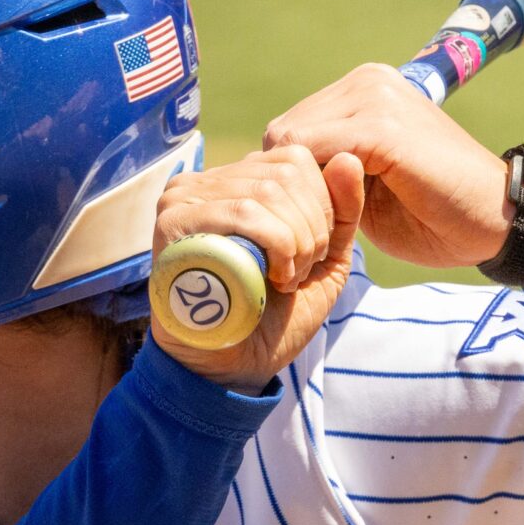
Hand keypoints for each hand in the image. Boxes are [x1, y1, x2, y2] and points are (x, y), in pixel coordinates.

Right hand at [150, 144, 364, 389]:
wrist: (233, 366)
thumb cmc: (273, 314)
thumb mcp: (324, 258)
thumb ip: (342, 210)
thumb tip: (350, 157)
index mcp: (237, 181)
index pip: (295, 158)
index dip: (322, 205)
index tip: (313, 254)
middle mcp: (205, 180)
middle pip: (286, 173)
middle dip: (311, 228)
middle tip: (300, 273)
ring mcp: (183, 197)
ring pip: (269, 193)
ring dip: (294, 243)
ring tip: (285, 280)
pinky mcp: (173, 221)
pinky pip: (245, 213)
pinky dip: (275, 247)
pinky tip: (271, 280)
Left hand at [262, 64, 513, 268]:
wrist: (497, 222)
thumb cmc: (433, 213)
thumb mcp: (367, 186)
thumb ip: (326, 172)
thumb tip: (271, 177)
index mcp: (364, 88)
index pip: (289, 130)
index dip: (287, 180)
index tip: (303, 222)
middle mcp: (368, 80)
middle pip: (283, 135)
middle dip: (290, 185)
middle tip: (314, 231)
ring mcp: (376, 97)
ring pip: (293, 144)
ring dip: (301, 193)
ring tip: (329, 230)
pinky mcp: (383, 128)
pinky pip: (314, 157)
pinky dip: (315, 198)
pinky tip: (336, 228)